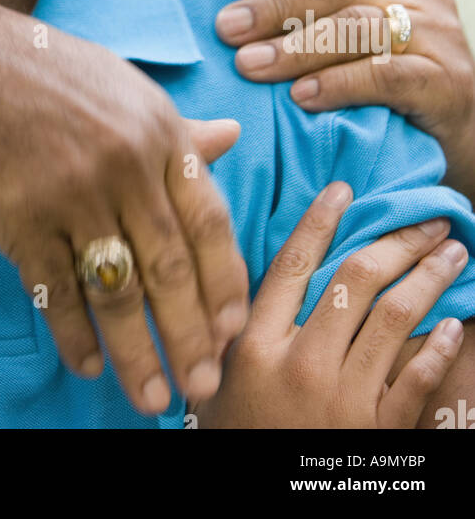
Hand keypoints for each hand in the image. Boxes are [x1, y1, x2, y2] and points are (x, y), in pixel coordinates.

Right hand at [0, 0, 248, 415]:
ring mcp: (72, 192)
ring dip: (138, 354)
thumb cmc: (44, 70)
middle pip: (170, 269)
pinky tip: (88, 363)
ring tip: (152, 399)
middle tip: (202, 387)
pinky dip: (74, 335)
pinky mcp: (21, 216)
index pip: (209, 222)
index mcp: (158, 131)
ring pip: (117, 292)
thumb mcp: (123, 86)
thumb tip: (229, 138)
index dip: (224, 283)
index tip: (231, 331)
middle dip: (190, 337)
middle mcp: (125, 164)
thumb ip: (176, 126)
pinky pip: (56, 291)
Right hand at [194, 183, 467, 428]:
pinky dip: (440, 350)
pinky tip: (455, 325)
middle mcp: (301, 364)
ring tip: (451, 253)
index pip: (293, 264)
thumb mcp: (223, 382)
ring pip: (394, 319)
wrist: (260, 512)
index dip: (321, 221)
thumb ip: (242, 330)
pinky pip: (416, 381)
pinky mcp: (376, 435)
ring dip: (429, 280)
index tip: (346, 190)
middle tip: (428, 219)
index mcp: (255, 347)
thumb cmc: (239, 441)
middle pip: (355, 282)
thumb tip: (274, 273)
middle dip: (397, 241)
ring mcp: (342, 400)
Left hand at [215, 0, 474, 200]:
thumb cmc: (397, 75)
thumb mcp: (364, 26)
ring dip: (295, 46)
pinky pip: (384, 76)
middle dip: (276, 5)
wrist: (464, 134)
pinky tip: (300, 97)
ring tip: (249, 64)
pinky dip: (337, 83)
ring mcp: (438, 35)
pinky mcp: (445, 82)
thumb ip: (322, 4)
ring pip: (358, 26)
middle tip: (228, 28)